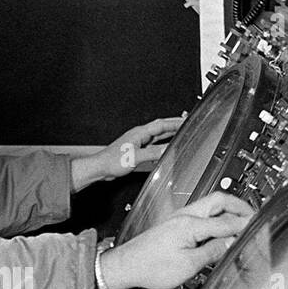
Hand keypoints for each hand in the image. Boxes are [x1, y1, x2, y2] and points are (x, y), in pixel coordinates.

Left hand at [70, 116, 184, 189]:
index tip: (186, 121)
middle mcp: (139, 135)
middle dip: (174, 126)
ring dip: (168, 135)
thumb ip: (153, 153)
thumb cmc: (112, 160)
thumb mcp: (136, 157)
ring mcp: (138, 143)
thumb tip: (167, 150)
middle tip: (186, 125)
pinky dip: (161, 145)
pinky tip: (165, 149)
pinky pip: (153, 146)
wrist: (101, 167)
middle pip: (160, 128)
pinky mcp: (136, 151)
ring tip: (180, 134)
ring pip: (157, 136)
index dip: (175, 122)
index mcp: (140, 133)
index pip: (161, 124)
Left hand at [99, 191, 253, 288]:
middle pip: (219, 200)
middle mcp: (184, 216)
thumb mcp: (188, 265)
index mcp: (190, 224)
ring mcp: (178, 218)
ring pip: (210, 205)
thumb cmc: (150, 267)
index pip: (227, 222)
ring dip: (227, 211)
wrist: (126, 266)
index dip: (246, 225)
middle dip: (240, 206)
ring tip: (240, 223)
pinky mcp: (174, 224)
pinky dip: (215, 219)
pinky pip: (201, 215)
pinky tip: (219, 230)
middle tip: (253, 216)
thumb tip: (232, 243)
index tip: (259, 227)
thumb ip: (213, 251)